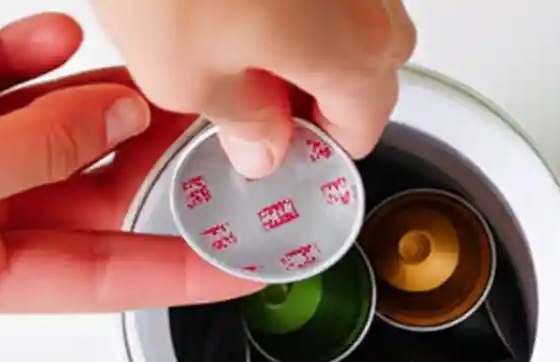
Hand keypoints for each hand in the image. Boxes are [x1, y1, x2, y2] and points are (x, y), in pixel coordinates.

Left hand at [91, 0, 416, 177]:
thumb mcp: (184, 76)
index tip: (288, 150)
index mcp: (351, 52)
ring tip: (238, 36)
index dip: (323, 147)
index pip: (367, 124)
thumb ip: (239, 120)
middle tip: (263, 99)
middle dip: (326, 87)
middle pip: (375, 60)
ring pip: (355, 6)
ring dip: (314, 33)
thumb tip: (260, 141)